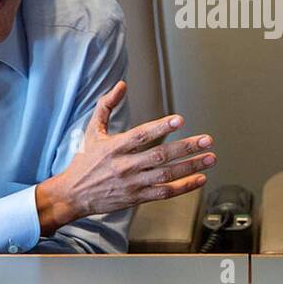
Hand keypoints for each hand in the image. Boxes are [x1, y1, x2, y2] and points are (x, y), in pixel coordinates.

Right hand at [35, 81, 214, 233]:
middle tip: (207, 140)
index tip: (180, 120)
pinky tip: (199, 179)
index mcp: (115, 147)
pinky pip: (164, 193)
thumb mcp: (92, 130)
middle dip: (186, 148)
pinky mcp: (137, 198)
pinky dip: (184, 187)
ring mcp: (133, 183)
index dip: (161, 127)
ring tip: (210, 158)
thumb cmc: (84, 161)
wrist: (72, 195)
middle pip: (160, 156)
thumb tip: (121, 85)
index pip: (141, 135)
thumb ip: (106, 106)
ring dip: (191, 167)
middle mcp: (125, 165)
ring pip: (167, 175)